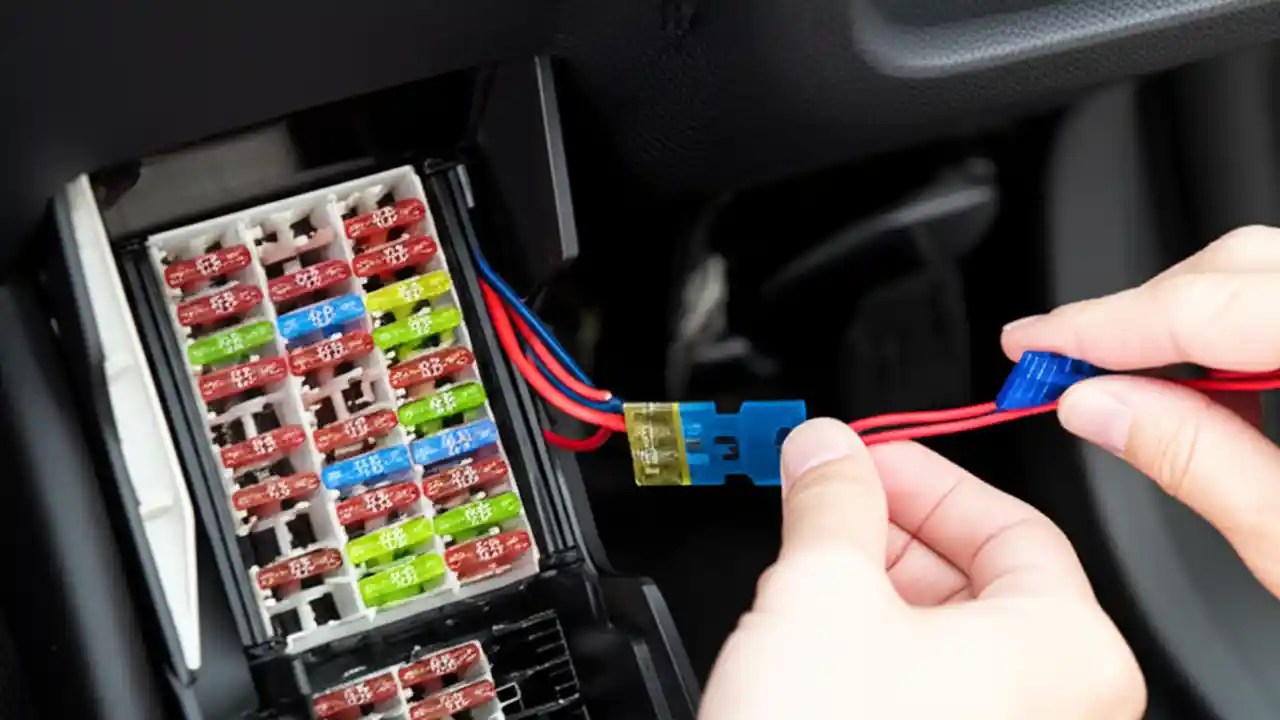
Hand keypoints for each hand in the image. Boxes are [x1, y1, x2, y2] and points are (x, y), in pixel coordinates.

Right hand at [699, 419, 1142, 718]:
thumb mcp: (821, 590)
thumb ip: (832, 499)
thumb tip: (825, 452)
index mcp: (1069, 653)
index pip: (1011, 525)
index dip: (924, 478)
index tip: (865, 458)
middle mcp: (1060, 709)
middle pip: (979, 581)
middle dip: (890, 533)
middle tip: (826, 500)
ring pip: (947, 638)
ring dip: (873, 588)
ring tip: (805, 567)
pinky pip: (929, 688)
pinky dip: (874, 648)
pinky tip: (811, 636)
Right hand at [1002, 225, 1279, 594]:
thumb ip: (1196, 460)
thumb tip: (1096, 404)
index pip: (1206, 307)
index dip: (1099, 326)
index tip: (1031, 346)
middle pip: (1234, 266)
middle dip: (1134, 313)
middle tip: (1057, 365)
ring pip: (1257, 272)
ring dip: (1180, 317)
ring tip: (1118, 375)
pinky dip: (1230, 327)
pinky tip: (1200, 375)